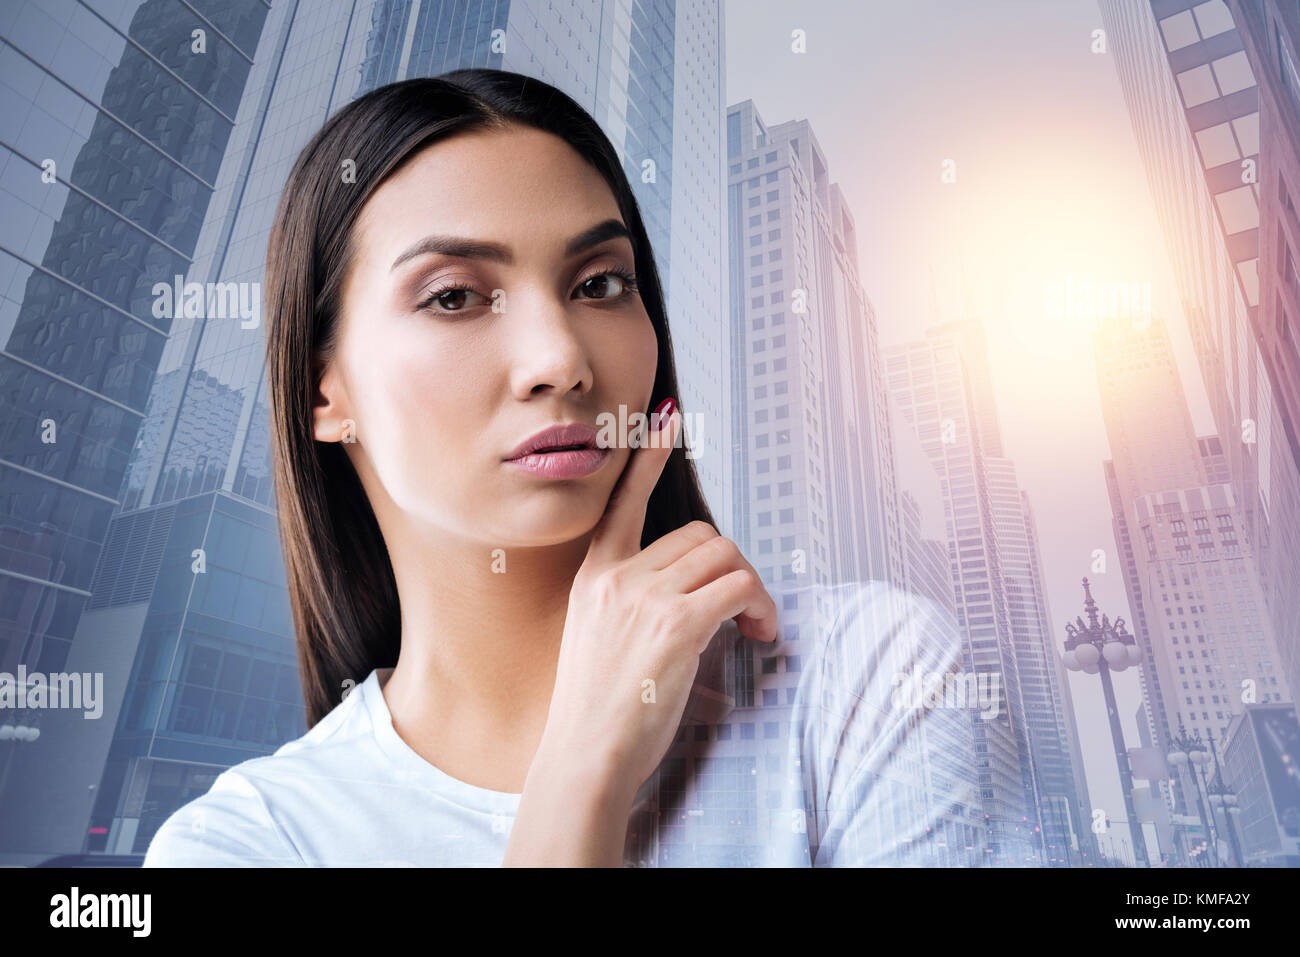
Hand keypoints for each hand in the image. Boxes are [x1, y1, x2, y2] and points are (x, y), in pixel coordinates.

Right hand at [535, 401, 778, 798]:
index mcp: (594, 577)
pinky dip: (760, 607)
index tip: (666, 419)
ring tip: (754, 625)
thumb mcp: (596, 641)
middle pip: (700, 536)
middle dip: (731, 566)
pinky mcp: (676, 625)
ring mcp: (644, 598)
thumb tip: (685, 594)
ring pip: (725, 556)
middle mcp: (617, 577)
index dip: (649, 457)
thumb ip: (628, 605)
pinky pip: (739, 589)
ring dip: (752, 588)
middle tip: (743, 609)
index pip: (623, 500)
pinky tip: (758, 634)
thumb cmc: (596, 713)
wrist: (584, 758)